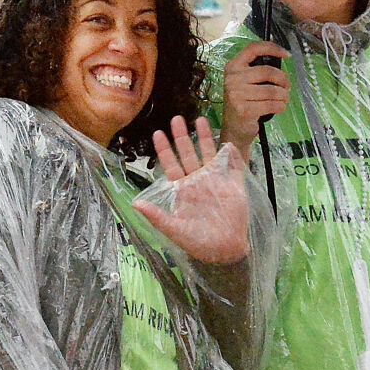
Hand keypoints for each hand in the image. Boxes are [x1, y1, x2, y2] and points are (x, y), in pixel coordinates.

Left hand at [134, 116, 248, 264]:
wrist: (225, 251)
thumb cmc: (198, 243)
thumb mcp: (174, 230)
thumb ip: (156, 216)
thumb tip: (135, 204)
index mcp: (183, 189)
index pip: (171, 164)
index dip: (164, 149)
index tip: (157, 133)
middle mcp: (198, 181)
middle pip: (188, 153)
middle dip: (181, 136)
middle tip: (176, 118)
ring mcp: (216, 181)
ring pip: (209, 153)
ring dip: (205, 137)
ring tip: (200, 119)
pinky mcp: (234, 186)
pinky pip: (234, 167)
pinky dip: (232, 155)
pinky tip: (229, 143)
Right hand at [220, 40, 289, 149]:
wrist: (233, 129)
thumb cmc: (244, 102)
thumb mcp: (244, 82)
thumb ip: (257, 70)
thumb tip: (280, 56)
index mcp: (233, 67)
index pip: (253, 49)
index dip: (272, 48)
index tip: (286, 54)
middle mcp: (232, 79)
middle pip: (268, 71)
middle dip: (283, 79)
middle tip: (287, 86)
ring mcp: (237, 95)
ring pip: (272, 90)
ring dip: (283, 95)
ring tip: (283, 99)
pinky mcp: (244, 110)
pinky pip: (272, 104)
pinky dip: (280, 106)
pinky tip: (279, 107)